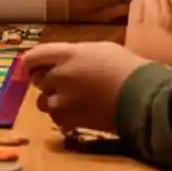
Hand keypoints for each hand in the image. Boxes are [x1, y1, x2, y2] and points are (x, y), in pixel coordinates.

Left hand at [21, 42, 149, 132]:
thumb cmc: (127, 68)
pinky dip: (63, 116)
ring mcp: (63, 100)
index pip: (34, 56)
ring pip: (43, 102)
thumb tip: (64, 61)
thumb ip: (76, 55)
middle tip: (63, 83)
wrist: (142, 97)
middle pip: (38, 80)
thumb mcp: (101, 49)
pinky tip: (78, 113)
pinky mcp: (70, 120)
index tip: (31, 67)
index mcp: (67, 55)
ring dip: (53, 100)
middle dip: (47, 82)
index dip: (30, 63)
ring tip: (72, 100)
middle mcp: (60, 76)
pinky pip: (55, 118)